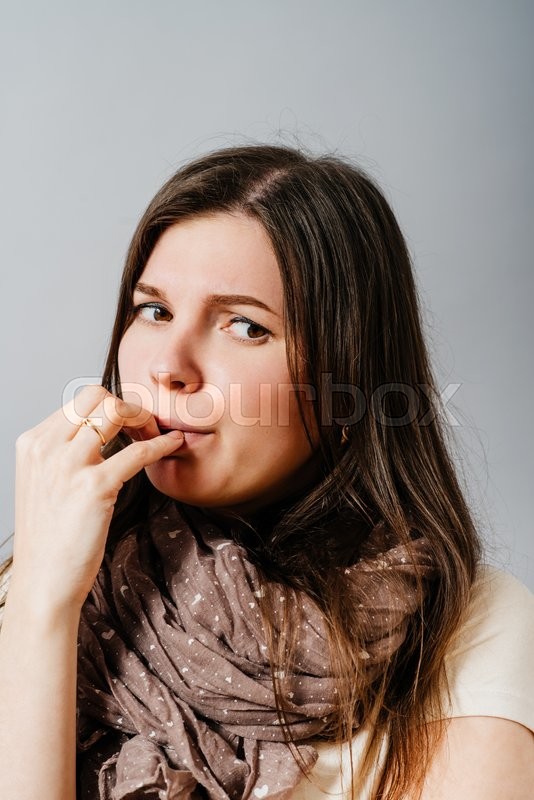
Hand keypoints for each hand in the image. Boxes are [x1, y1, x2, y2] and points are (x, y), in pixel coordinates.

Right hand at [11, 385, 183, 611]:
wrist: (43, 582)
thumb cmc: (50, 537)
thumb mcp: (44, 482)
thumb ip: (63, 453)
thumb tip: (98, 430)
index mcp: (33, 443)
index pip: (79, 400)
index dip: (111, 406)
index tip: (130, 423)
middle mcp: (46, 448)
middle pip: (97, 395)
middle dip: (128, 405)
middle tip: (146, 426)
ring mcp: (68, 465)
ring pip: (115, 411)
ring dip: (145, 420)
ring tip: (158, 435)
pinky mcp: (93, 487)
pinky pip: (137, 451)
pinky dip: (161, 444)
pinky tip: (174, 446)